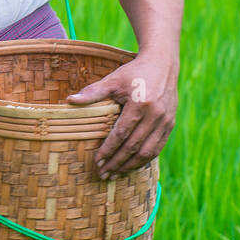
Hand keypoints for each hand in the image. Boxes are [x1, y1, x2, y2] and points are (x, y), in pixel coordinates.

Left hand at [66, 53, 177, 178]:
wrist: (162, 64)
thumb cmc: (133, 72)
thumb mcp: (112, 80)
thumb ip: (92, 92)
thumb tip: (69, 100)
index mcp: (140, 104)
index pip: (121, 134)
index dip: (108, 150)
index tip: (96, 162)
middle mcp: (155, 115)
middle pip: (134, 147)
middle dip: (117, 163)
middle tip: (103, 174)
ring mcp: (165, 121)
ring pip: (148, 152)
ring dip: (130, 166)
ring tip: (115, 175)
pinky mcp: (170, 124)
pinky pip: (157, 148)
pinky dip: (144, 160)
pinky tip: (131, 166)